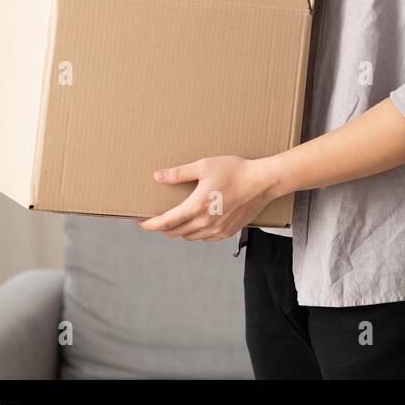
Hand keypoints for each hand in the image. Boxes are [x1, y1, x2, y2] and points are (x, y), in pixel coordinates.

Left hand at [136, 156, 276, 241]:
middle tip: (156, 218)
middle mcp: (205, 222)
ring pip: (189, 236)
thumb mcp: (205, 166)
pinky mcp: (227, 232)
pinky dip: (195, 232)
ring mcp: (217, 230)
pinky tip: (196, 222)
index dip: (150, 224)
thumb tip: (158, 176)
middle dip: (162, 227)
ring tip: (176, 220)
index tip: (141, 222)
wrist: (263, 182)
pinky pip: (204, 238)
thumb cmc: (236, 171)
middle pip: (175, 232)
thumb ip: (179, 173)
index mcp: (197, 206)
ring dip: (179, 230)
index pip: (166, 222)